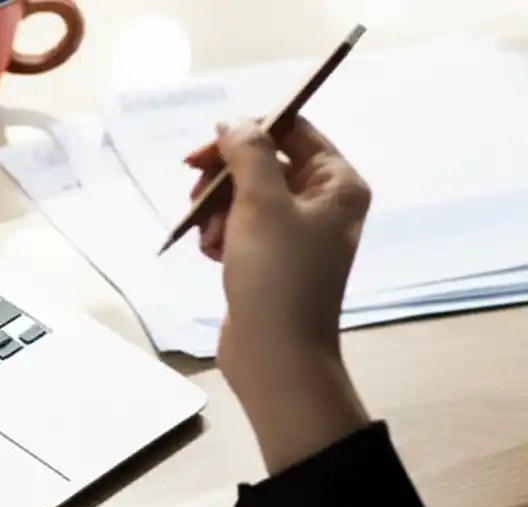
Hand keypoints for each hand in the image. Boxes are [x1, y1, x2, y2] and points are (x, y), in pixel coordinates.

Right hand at [185, 117, 372, 471]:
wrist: (275, 356)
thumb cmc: (277, 276)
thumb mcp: (261, 204)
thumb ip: (247, 152)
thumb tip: (232, 123)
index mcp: (337, 184)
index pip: (292, 130)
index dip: (245, 133)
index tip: (202, 153)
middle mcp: (323, 204)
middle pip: (262, 163)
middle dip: (224, 180)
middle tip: (195, 196)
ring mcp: (297, 233)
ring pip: (243, 196)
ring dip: (216, 212)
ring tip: (209, 240)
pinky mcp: (272, 259)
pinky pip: (239, 227)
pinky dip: (220, 236)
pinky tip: (212, 256)